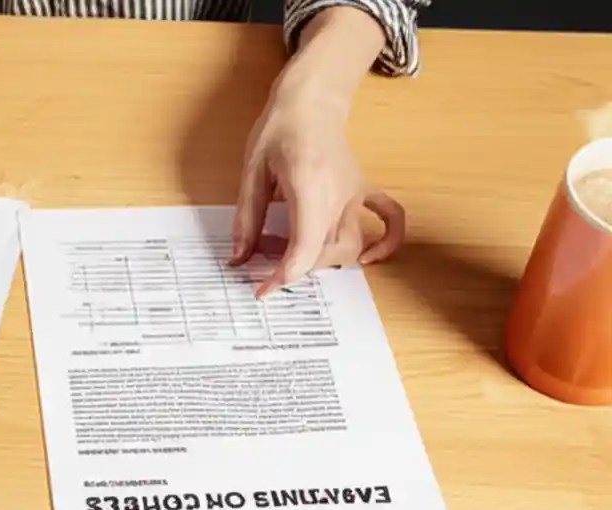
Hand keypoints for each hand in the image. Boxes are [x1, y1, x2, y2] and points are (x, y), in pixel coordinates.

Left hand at [230, 83, 404, 297]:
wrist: (312, 99)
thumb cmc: (279, 129)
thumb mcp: (252, 171)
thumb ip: (247, 218)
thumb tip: (239, 256)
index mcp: (309, 185)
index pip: (305, 247)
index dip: (283, 276)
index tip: (262, 289)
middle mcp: (339, 194)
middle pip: (328, 252)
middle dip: (298, 269)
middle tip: (268, 264)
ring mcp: (355, 193)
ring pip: (352, 244)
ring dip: (325, 261)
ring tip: (296, 258)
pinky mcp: (363, 190)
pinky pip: (389, 218)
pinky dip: (386, 242)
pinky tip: (369, 258)